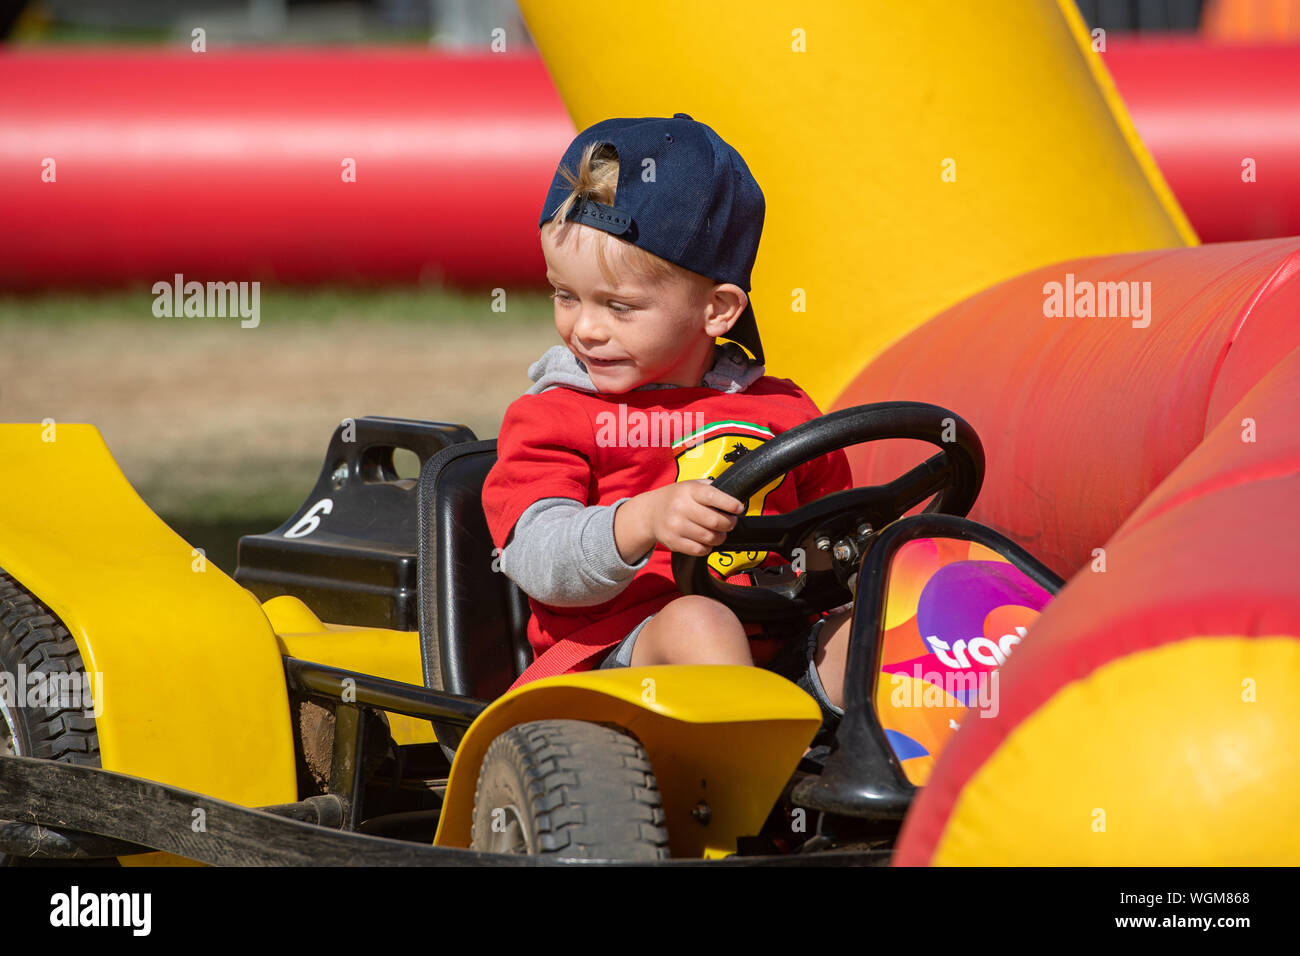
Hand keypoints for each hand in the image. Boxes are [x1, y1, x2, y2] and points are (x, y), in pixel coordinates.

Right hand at [613, 479, 745, 561]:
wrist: (650, 513)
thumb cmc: (676, 498)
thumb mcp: (690, 485)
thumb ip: (710, 488)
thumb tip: (734, 496)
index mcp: (688, 491)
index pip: (713, 497)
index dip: (730, 504)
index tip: (739, 508)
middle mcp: (680, 507)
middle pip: (715, 521)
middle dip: (729, 524)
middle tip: (730, 522)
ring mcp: (676, 526)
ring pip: (710, 538)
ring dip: (720, 537)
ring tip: (719, 533)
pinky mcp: (673, 542)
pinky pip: (700, 550)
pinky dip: (708, 547)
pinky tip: (706, 541)